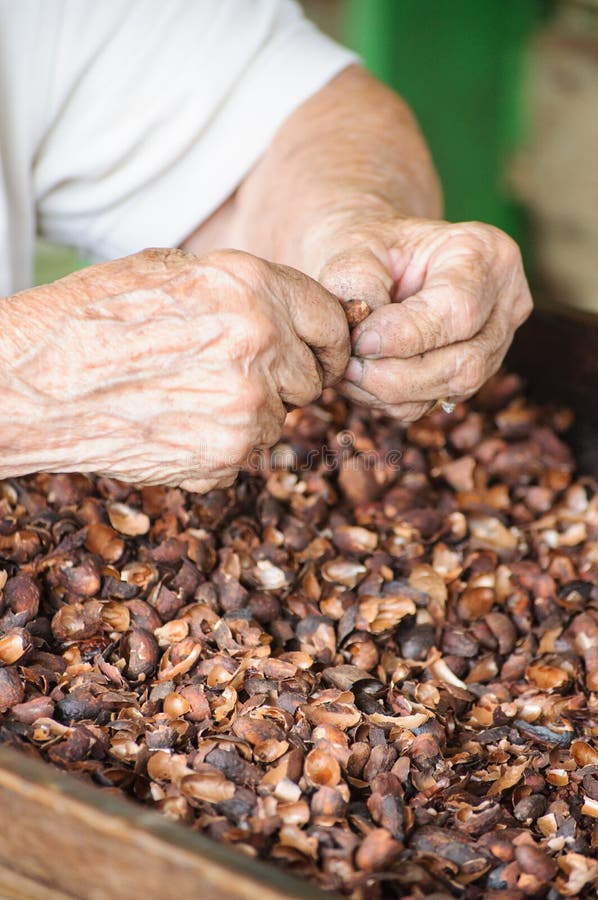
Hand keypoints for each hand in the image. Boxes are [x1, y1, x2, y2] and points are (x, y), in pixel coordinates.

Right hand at [0, 248, 348, 489]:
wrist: (36, 381)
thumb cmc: (95, 317)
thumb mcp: (173, 271)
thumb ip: (247, 290)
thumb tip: (296, 314)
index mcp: (253, 288)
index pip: (333, 321)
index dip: (327, 338)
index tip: (318, 350)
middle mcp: (261, 346)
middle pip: (314, 378)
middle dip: (288, 378)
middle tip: (235, 373)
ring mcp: (247, 409)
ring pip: (281, 420)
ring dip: (251, 414)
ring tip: (189, 395)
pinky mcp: (225, 458)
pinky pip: (247, 453)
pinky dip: (221, 445)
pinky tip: (176, 422)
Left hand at [312, 217, 532, 420]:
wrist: (377, 261)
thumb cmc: (368, 248)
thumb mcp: (354, 247)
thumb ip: (359, 286)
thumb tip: (368, 343)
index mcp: (486, 253)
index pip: (459, 309)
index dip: (407, 336)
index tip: (360, 342)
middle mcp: (506, 301)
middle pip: (465, 361)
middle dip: (398, 375)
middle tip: (348, 367)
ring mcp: (497, 342)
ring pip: (453, 388)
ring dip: (392, 391)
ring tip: (350, 371)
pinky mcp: (475, 373)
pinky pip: (436, 402)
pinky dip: (393, 399)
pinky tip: (364, 379)